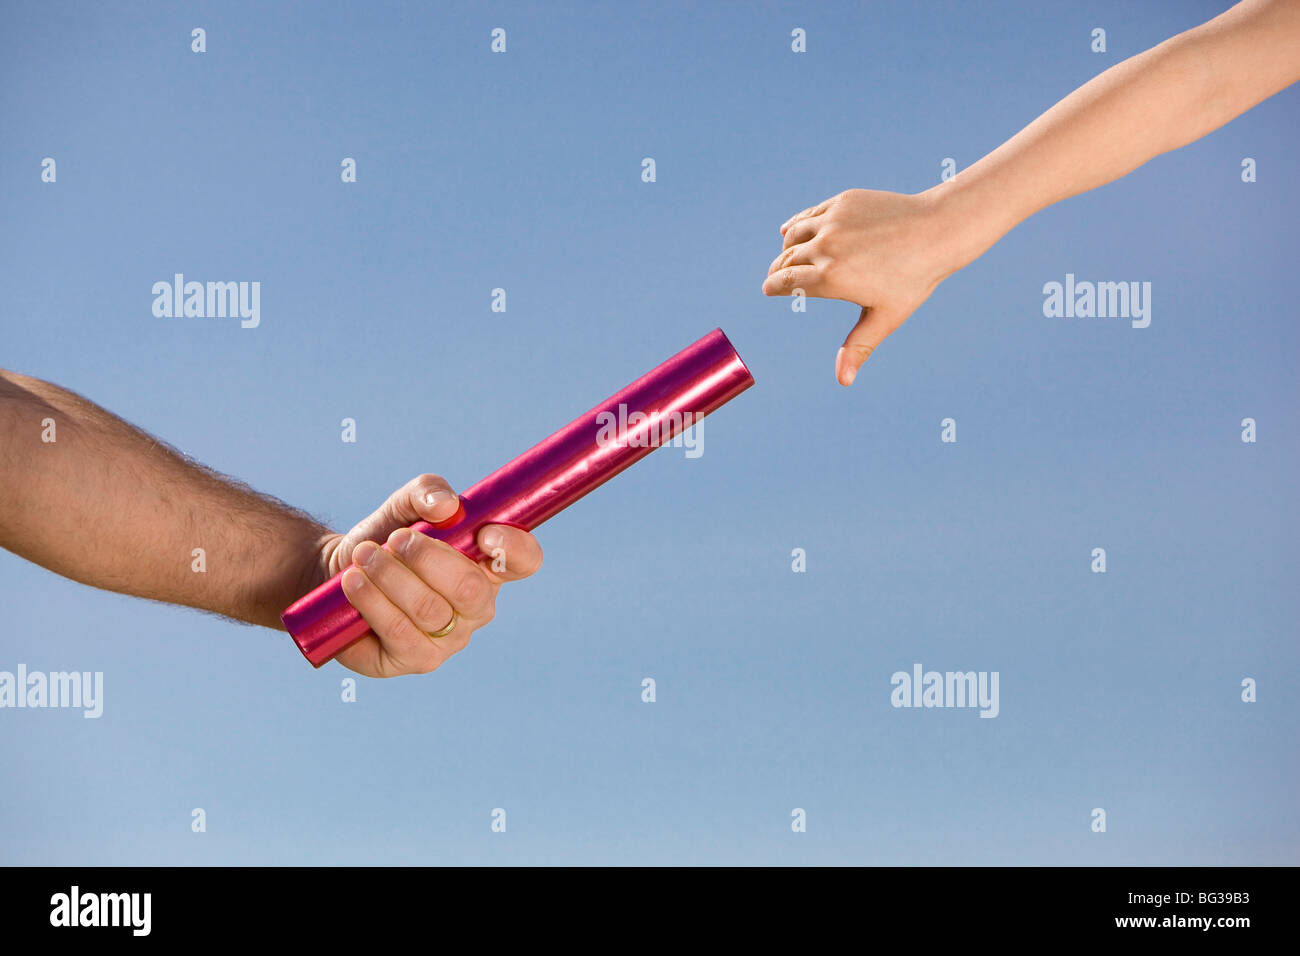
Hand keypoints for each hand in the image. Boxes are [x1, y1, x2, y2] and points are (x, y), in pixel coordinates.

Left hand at [308, 474, 542, 677]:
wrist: (340, 572)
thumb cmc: (386, 539)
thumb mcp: (404, 505)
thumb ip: (427, 492)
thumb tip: (446, 506)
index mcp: (488, 566)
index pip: (523, 560)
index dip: (513, 547)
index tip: (483, 532)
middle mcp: (477, 606)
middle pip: (470, 589)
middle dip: (428, 559)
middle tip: (395, 538)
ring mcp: (450, 638)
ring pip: (429, 610)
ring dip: (391, 576)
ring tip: (364, 555)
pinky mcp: (416, 658)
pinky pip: (399, 631)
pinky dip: (373, 601)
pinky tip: (355, 581)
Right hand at [763, 187, 967, 385]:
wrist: (938, 229)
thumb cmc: (915, 279)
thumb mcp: (885, 317)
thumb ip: (858, 347)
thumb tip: (843, 381)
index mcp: (831, 278)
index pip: (785, 283)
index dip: (773, 288)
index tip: (768, 290)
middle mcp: (826, 247)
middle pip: (786, 260)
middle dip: (778, 271)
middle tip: (776, 278)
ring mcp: (833, 221)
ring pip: (793, 236)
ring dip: (786, 248)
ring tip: (788, 257)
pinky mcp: (842, 202)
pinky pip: (809, 216)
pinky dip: (796, 226)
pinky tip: (791, 232)